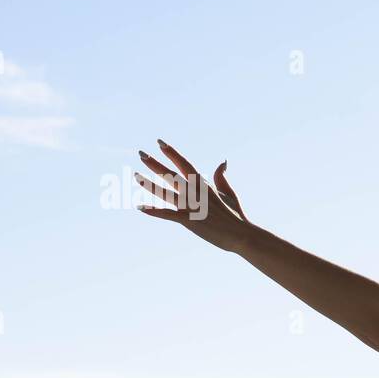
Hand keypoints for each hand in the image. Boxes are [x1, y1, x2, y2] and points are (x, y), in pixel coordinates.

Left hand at [135, 139, 254, 252]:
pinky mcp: (189, 221)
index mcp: (204, 185)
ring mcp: (191, 206)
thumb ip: (221, 177)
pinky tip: (140, 207)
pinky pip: (168, 214)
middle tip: (141, 153)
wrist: (242, 235)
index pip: (184, 164)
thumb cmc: (236, 216)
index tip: (159, 143)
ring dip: (150, 184)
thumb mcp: (229, 194)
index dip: (171, 153)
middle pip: (171, 175)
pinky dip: (154, 211)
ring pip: (166, 193)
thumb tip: (222, 161)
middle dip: (155, 164)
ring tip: (136, 176)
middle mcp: (195, 193)